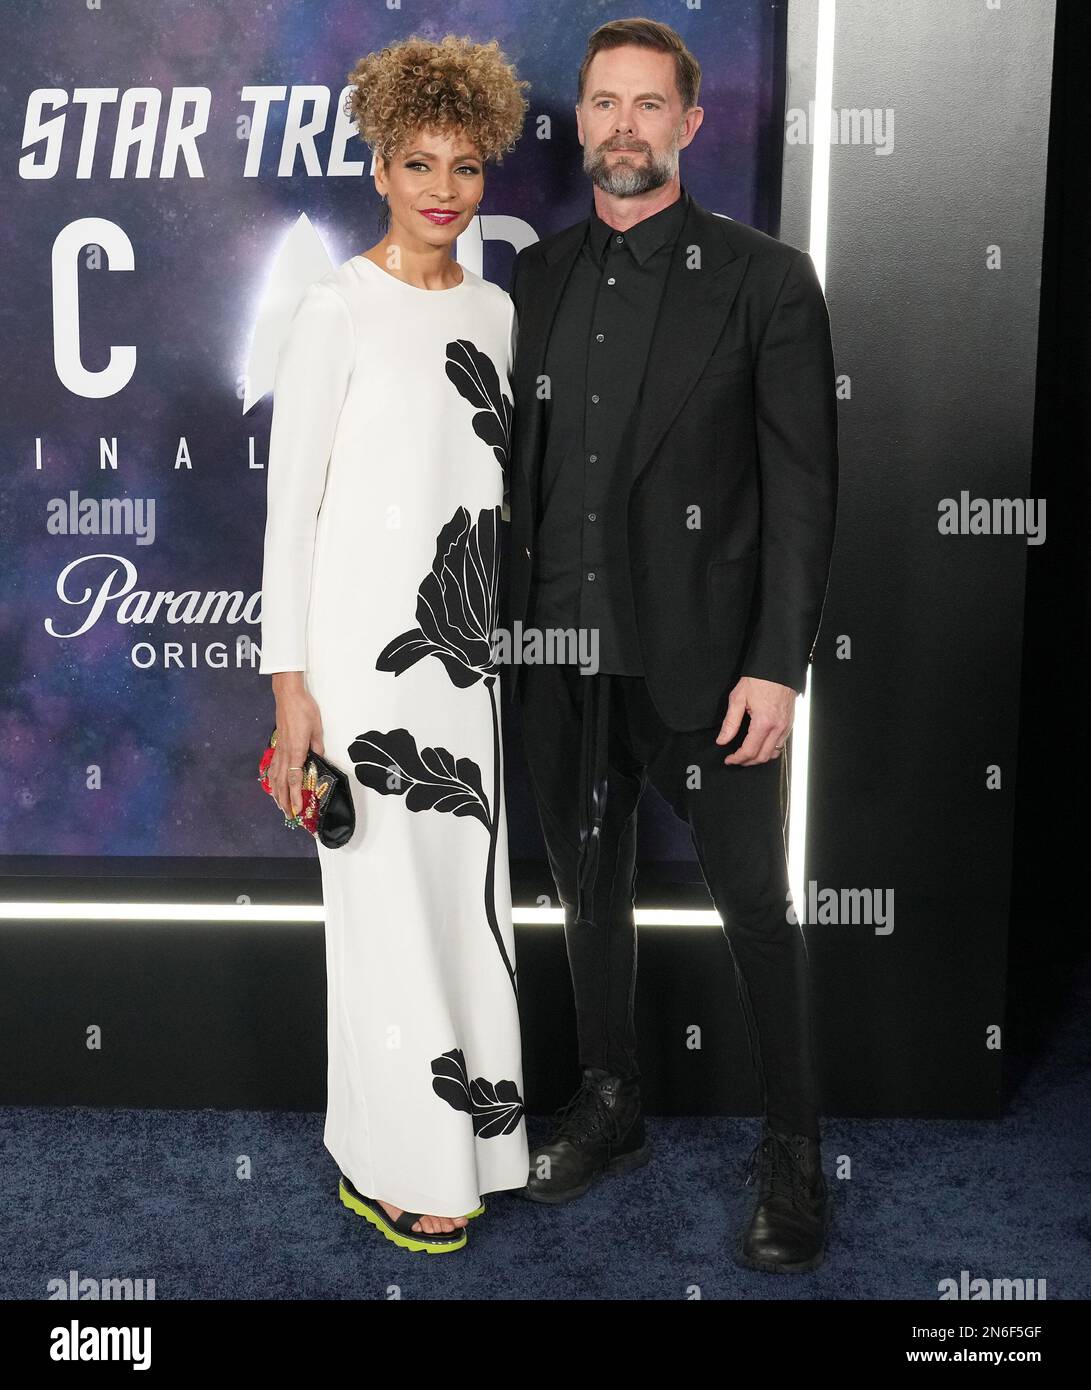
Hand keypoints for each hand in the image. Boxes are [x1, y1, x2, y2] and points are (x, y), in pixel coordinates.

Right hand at [268, 672, 324, 818]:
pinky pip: (273, 766)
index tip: (298, 810)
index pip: (294, 779)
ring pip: (275, 777)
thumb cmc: (304, 709)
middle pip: (282, 783)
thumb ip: (317, 746)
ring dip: (277, 793)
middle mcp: (285, 753)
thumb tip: (318, 759)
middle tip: (290, 816)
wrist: (288, 695)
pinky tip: (272, 785)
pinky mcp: (277, 745)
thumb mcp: (317, 728)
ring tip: (280, 806)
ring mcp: (279, 749)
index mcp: (297, 750)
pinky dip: (272, 779)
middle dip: (285, 801)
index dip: (295, 797)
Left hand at [715, 675, 795, 764]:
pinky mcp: (790, 723)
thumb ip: (730, 722)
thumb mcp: (738, 698)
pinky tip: (761, 746)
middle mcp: (777, 727)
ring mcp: (786, 726)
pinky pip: (781, 744)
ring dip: (760, 758)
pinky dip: (770, 750)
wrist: (777, 668)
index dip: (737, 759)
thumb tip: (723, 739)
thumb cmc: (759, 679)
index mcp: (764, 722)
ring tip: (747, 755)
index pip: (750, 751)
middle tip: (736, 759)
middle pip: (763, 757)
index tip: (729, 759)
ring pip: (774, 753)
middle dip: (748, 762)